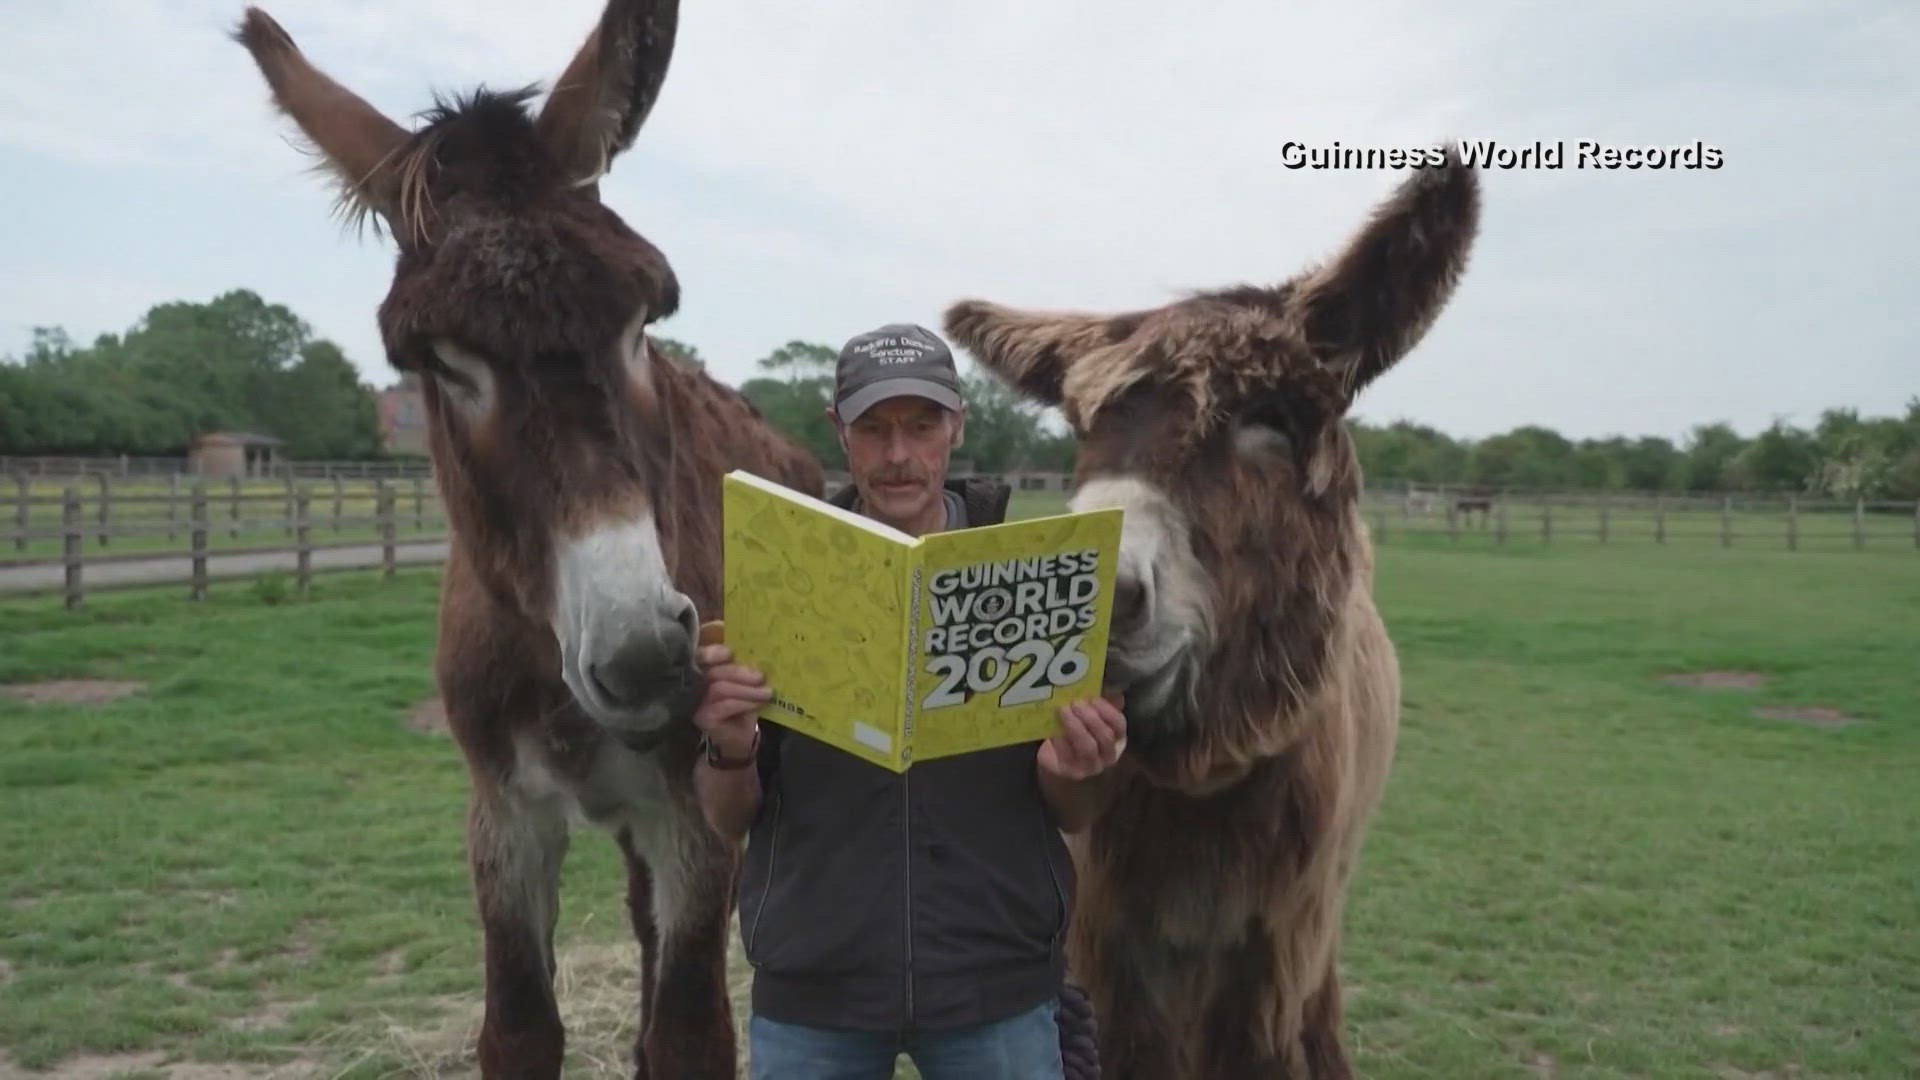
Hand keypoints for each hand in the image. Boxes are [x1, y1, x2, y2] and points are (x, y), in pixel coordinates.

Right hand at [692, 642, 769, 759]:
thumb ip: (743, 667)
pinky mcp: (703, 717)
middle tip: (761, 676)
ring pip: (719, 688)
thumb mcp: (744, 682)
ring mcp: (696, 702)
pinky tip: (759, 703)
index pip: (701, 655)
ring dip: (746, 689)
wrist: (742, 736)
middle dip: (738, 672)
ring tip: (767, 692)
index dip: (712, 652)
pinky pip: (724, 705)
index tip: (730, 652)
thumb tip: (758, 654)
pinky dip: (744, 702)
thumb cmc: (743, 704)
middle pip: (713, 672)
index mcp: (703, 670)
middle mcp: (695, 684)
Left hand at [1037, 693, 1126, 780]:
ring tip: (1063, 711)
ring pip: (1088, 747)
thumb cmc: (1076, 733)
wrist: (1056, 758)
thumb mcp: (1088, 718)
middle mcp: (1108, 756)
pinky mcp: (1071, 772)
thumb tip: (1111, 691)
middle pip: (1105, 737)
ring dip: (1075, 726)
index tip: (1093, 698)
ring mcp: (1091, 767)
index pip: (1119, 725)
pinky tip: (1053, 728)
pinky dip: (1061, 739)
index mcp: (1117, 740)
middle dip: (1091, 718)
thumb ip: (1098, 705)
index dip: (1107, 711)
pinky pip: (1067, 754)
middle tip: (1075, 703)